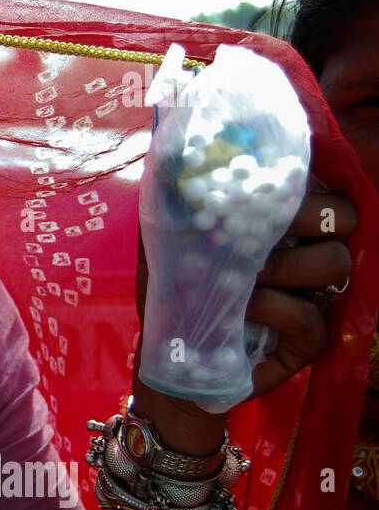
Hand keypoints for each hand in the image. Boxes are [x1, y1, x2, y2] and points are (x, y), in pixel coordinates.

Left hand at [134, 189, 356, 437]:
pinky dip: (276, 308)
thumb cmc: (171, 292)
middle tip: (263, 230)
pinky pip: (312, 317)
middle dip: (305, 216)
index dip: (303, 181)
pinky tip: (244, 308)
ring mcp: (314, 297)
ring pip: (335, 263)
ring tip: (244, 276)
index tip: (268, 183)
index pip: (319, 186)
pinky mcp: (309, 340)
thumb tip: (171, 150)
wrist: (168, 359)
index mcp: (280, 226)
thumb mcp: (165, 238)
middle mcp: (304, 255)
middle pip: (343, 218)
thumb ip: (172, 195)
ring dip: (284, 264)